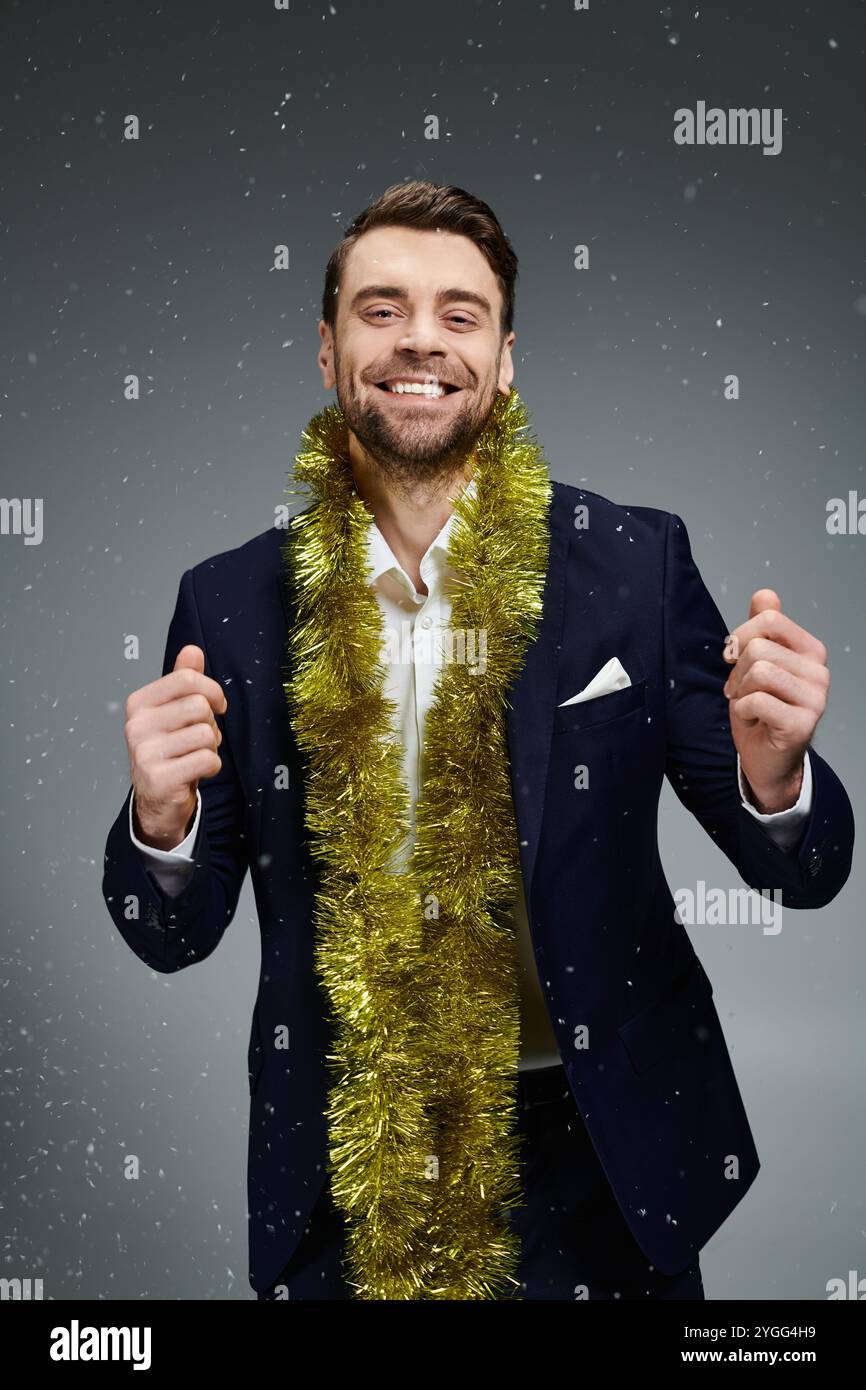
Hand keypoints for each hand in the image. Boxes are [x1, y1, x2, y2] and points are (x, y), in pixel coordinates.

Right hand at [125, 645, 227, 848]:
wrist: (157, 799)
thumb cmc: (170, 751)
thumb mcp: (174, 712)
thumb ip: (183, 680)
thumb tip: (192, 650)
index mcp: (139, 703)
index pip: (187, 679)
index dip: (212, 690)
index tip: (216, 704)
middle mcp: (137, 725)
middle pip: (200, 706)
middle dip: (211, 723)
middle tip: (200, 738)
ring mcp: (145, 752)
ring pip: (206, 734)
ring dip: (211, 747)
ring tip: (195, 754)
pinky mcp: (159, 778)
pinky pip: (207, 759)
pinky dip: (212, 766)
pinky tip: (197, 771)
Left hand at [722, 589, 828, 812]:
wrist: (766, 758)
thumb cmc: (761, 710)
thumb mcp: (756, 663)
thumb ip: (762, 629)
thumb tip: (766, 593)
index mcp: (810, 651)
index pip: (769, 620)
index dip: (740, 637)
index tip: (733, 659)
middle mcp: (819, 671)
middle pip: (758, 648)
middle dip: (737, 671)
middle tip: (740, 691)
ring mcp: (816, 698)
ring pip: (759, 672)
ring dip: (741, 691)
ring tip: (747, 704)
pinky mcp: (803, 723)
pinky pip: (758, 701)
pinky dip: (744, 711)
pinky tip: (754, 720)